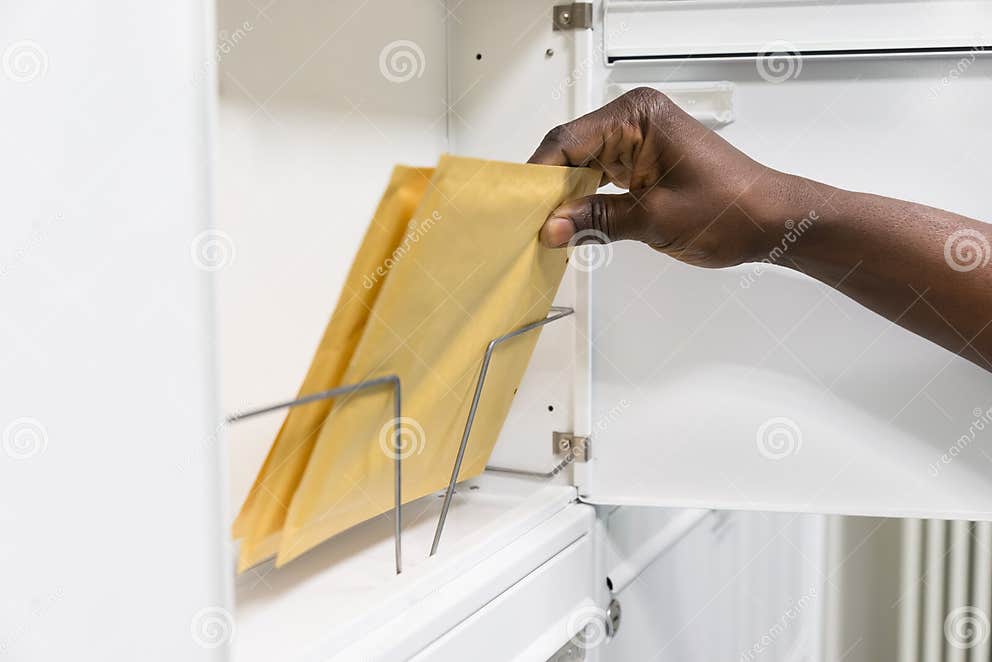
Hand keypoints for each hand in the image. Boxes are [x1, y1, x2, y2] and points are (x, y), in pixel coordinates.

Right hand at [529, 87, 794, 267]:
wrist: (770, 222)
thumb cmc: (733, 207)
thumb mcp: (655, 219)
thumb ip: (597, 221)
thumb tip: (553, 227)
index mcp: (638, 117)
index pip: (568, 140)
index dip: (539, 175)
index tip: (520, 207)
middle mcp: (635, 122)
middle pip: (570, 152)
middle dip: (549, 189)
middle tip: (527, 223)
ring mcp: (637, 143)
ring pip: (580, 168)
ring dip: (565, 198)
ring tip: (545, 228)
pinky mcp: (641, 165)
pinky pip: (598, 179)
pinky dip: (584, 202)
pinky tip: (571, 224)